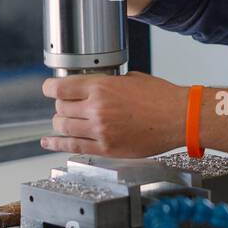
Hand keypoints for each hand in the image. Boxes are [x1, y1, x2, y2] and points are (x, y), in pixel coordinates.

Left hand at [41, 72, 187, 157]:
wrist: (178, 118)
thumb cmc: (160, 97)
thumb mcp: (130, 79)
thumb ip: (107, 83)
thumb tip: (93, 85)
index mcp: (101, 87)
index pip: (60, 88)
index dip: (50, 88)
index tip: (50, 89)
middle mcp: (97, 109)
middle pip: (60, 108)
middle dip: (61, 106)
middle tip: (67, 106)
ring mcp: (100, 130)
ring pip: (63, 127)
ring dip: (60, 123)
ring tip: (64, 121)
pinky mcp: (106, 148)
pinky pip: (73, 147)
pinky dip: (57, 144)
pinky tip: (49, 142)